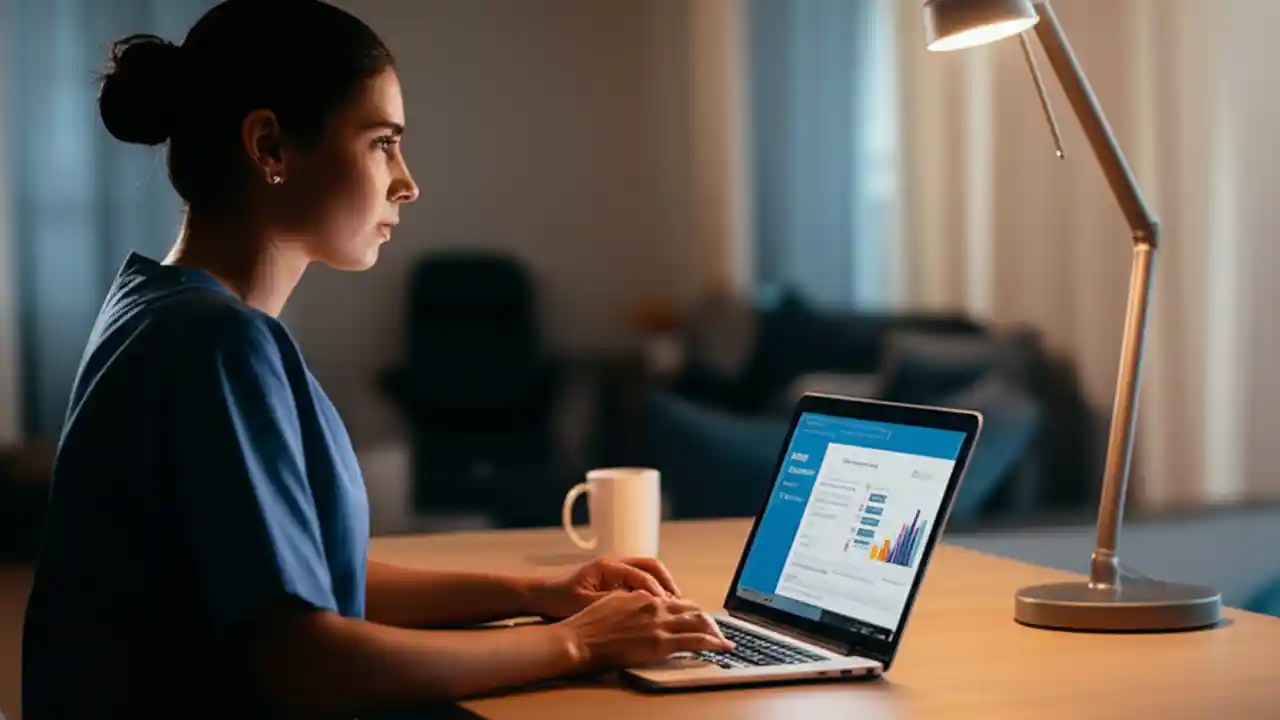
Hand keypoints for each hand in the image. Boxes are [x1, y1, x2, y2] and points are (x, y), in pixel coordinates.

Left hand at [531, 557, 682, 619]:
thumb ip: (613, 603)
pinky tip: (655, 605)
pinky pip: (638, 577)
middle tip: (679, 602)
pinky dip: (651, 587)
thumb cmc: (559, 600)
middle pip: (651, 565)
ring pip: (646, 569)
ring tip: (673, 603)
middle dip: (667, 582)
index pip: (642, 575)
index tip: (669, 608)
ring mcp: (613, 568)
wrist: (540, 594)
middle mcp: (614, 562)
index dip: (658, 592)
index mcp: (608, 566)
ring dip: (661, 584)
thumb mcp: (586, 604)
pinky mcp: (612, 577)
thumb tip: (641, 605)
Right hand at [555, 591, 733, 671]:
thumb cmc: (589, 624)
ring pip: (698, 621)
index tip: (694, 618)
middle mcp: (656, 605)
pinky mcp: (661, 642)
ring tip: (724, 639)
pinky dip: (713, 643)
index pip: (675, 600)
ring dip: (715, 630)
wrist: (579, 639)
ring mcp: (659, 623)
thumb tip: (642, 602)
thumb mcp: (612, 601)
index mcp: (644, 595)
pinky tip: (722, 647)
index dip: (687, 610)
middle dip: (707, 620)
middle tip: (715, 630)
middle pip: (692, 608)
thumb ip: (632, 600)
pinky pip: (695, 640)